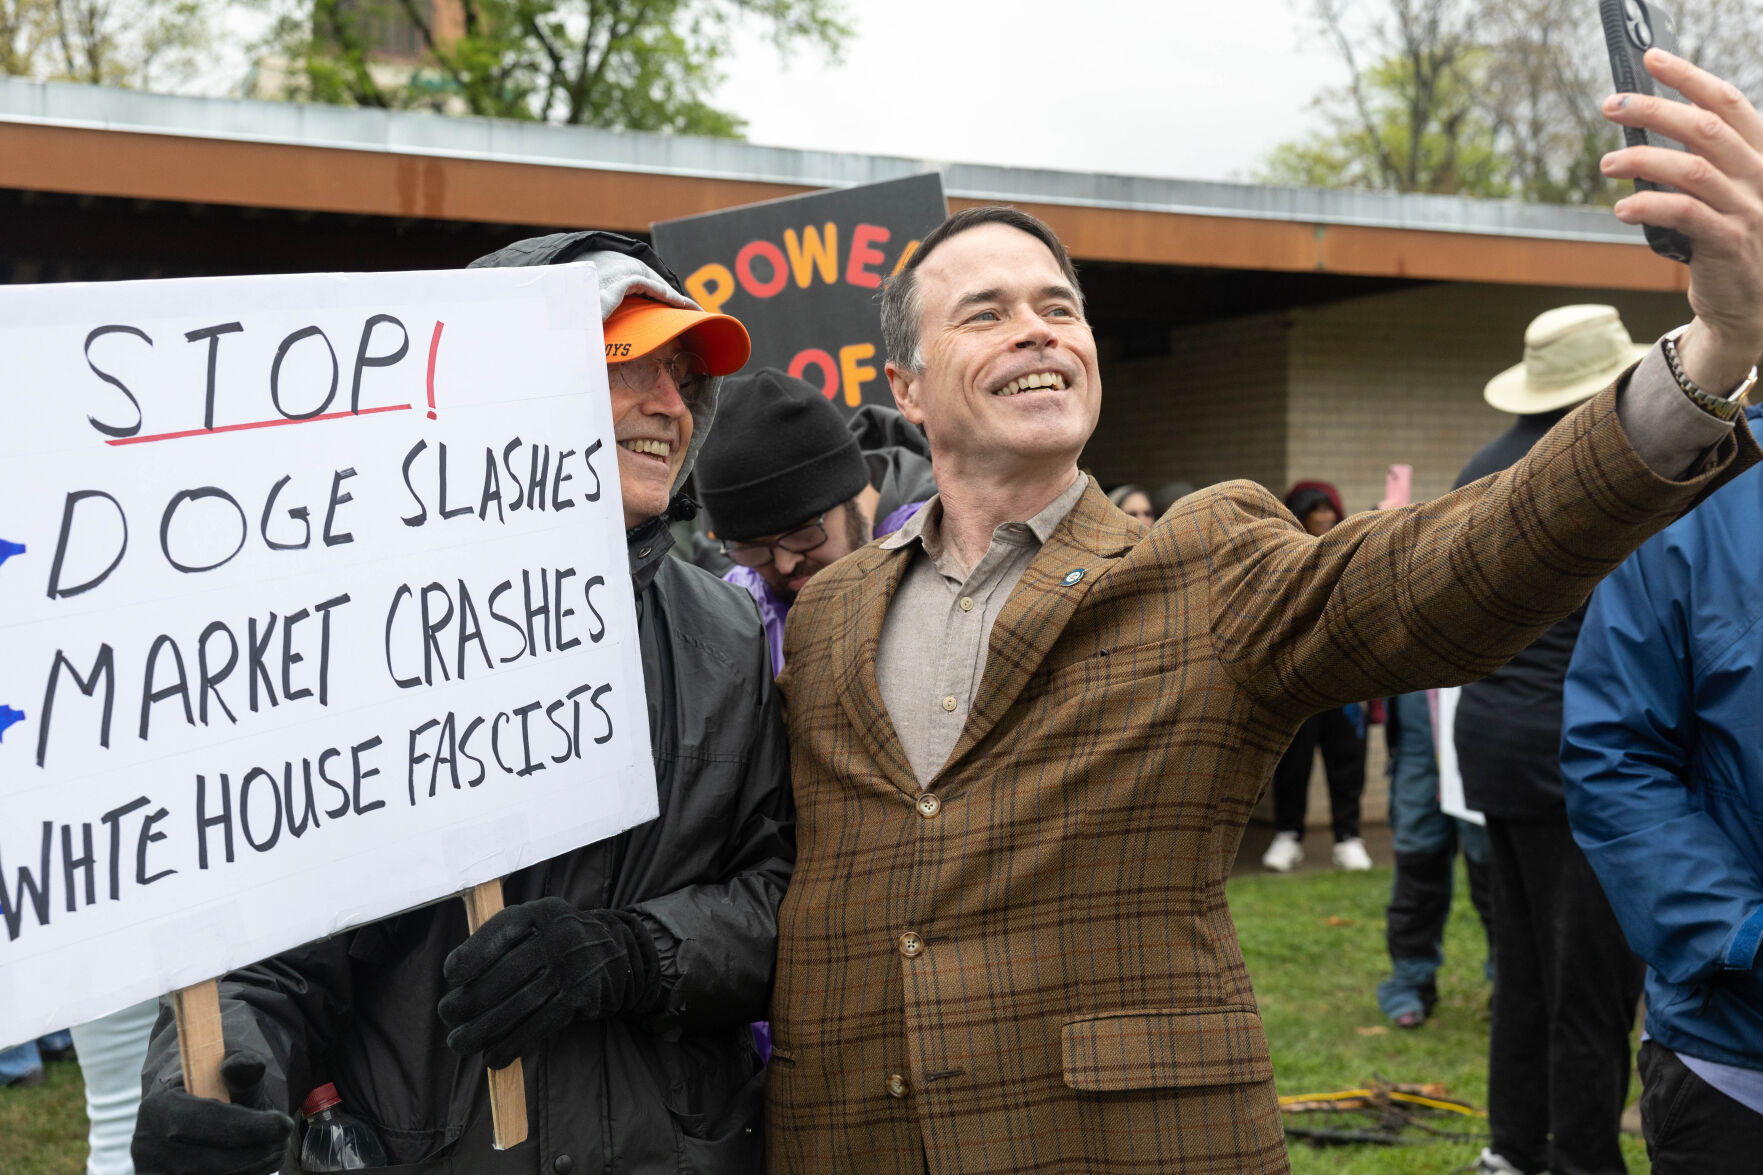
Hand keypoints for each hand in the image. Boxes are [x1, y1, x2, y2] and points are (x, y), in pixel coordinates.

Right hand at [131, 1049, 293, 1174]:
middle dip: (257, 1150)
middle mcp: (149, 1147)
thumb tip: (241, 1067)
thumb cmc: (211, 1086)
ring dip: (254, 1167)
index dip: (248, 1126)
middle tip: (284, 1138)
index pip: (203, 1121)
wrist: (186, 1108)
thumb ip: (240, 1066)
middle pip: (209, 1161)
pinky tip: (259, 1161)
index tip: (284, 1123)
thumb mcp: (227, 1066)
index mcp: (158, 1107)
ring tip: (275, 1148)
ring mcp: (156, 1174)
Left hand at [438, 897, 660, 1068]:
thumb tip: (458, 983)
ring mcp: (573, 969)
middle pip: (507, 973)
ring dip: (484, 1029)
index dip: (472, 955)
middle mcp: (559, 937)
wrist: (615, 952)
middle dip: (470, 999)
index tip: (451, 976)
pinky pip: (542, 1025)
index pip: (501, 931)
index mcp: (540, 913)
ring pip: (521, 1005)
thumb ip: (502, 941)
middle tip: (447, 1014)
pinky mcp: (582, 998)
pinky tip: (493, 1057)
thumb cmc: (555, 941)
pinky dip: (514, 1044)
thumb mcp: (535, 924)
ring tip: (459, 1042)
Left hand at [1601, 48, 1762, 390]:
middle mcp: (1760, 176)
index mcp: (1759, 157)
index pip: (1728, 104)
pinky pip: (1684, 213)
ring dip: (1641, 158)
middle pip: (1704, 128)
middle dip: (1654, 109)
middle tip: (1610, 105)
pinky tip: (1621, 207)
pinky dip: (1648, 204)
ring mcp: (1748, 209)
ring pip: (1691, 168)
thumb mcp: (1721, 195)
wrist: (1751, 304)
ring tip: (1606, 162)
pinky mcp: (1729, 242)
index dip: (1690, 77)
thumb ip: (1697, 164)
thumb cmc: (1729, 243)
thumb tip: (1642, 134)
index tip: (1652, 59)